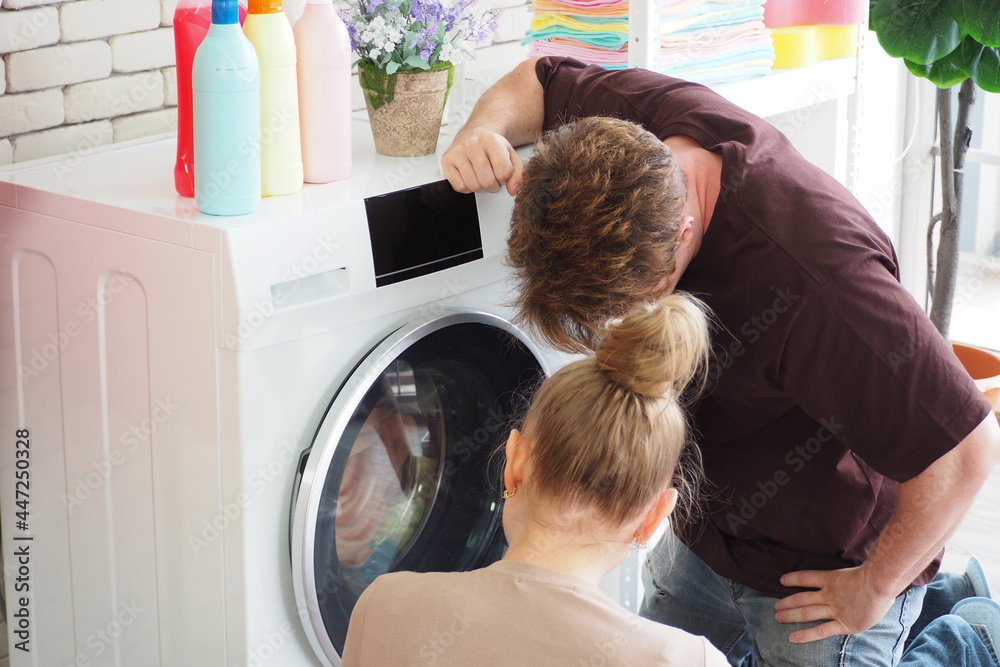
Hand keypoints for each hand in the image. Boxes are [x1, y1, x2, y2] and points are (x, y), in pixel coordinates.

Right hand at [441, 129, 523, 194]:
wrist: (474, 133)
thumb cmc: (492, 146)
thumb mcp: (511, 155)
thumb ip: (518, 173)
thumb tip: (513, 190)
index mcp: (491, 141)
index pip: (503, 173)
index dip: (505, 178)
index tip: (502, 172)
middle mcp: (472, 145)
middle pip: (488, 182)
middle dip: (493, 185)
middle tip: (492, 176)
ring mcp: (457, 152)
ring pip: (473, 186)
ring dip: (480, 187)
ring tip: (481, 176)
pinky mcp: (447, 160)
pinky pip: (459, 187)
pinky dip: (467, 187)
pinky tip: (470, 176)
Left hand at [773, 567, 897, 642]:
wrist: (880, 584)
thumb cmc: (874, 575)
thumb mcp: (856, 570)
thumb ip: (849, 576)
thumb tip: (851, 576)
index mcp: (831, 579)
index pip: (806, 577)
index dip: (793, 578)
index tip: (782, 580)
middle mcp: (829, 595)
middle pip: (802, 598)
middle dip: (787, 602)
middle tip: (775, 606)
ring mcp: (835, 609)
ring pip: (807, 613)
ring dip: (790, 615)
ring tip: (777, 617)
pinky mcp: (844, 624)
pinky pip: (821, 631)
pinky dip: (805, 635)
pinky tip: (792, 638)